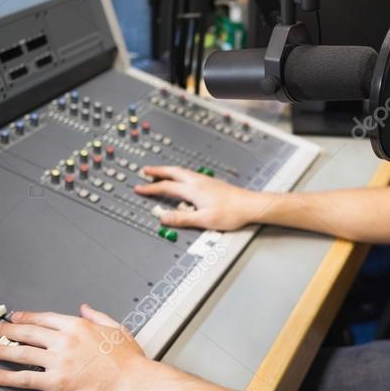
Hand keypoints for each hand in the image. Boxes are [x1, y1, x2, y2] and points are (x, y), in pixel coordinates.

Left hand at [0, 305, 146, 390]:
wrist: (133, 382)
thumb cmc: (129, 360)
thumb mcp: (116, 329)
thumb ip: (98, 316)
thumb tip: (86, 307)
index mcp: (78, 326)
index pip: (45, 318)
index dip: (27, 317)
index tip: (16, 317)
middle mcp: (64, 341)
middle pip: (28, 332)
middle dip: (8, 330)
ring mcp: (58, 361)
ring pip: (22, 353)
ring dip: (1, 350)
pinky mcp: (55, 382)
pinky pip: (25, 378)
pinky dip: (6, 377)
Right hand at [134, 165, 272, 229]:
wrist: (250, 205)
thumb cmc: (231, 212)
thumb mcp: (204, 220)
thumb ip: (182, 219)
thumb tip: (163, 218)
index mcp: (193, 190)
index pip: (166, 187)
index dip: (150, 188)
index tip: (138, 188)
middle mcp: (198, 182)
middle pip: (173, 172)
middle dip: (157, 171)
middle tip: (145, 170)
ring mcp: (206, 181)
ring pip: (182, 171)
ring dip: (168, 171)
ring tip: (161, 172)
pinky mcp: (212, 183)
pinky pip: (190, 174)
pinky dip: (179, 174)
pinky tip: (183, 179)